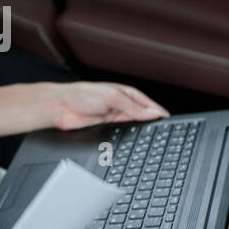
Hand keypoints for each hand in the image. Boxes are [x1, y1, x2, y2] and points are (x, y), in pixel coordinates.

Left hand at [48, 81, 169, 130]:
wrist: (61, 107)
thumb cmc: (82, 94)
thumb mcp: (111, 97)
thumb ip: (131, 107)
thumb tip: (151, 112)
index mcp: (124, 92)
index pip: (146, 102)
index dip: (156, 110)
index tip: (167, 119)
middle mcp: (120, 103)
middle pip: (141, 114)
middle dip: (150, 120)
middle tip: (162, 129)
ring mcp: (113, 115)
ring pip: (132, 123)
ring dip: (140, 127)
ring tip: (150, 134)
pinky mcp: (106, 126)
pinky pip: (122, 130)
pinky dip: (128, 133)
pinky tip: (133, 137)